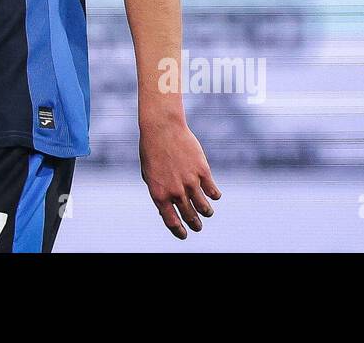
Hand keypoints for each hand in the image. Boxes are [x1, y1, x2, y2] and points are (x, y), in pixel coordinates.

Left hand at [138, 115, 220, 238]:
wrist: (162, 128)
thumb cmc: (151, 149)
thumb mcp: (149, 173)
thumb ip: (159, 191)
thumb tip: (168, 207)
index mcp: (159, 194)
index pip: (171, 221)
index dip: (179, 231)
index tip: (184, 235)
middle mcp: (175, 191)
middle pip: (190, 216)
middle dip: (195, 225)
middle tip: (198, 227)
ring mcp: (190, 182)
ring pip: (204, 207)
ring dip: (206, 212)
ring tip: (207, 213)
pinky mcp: (203, 171)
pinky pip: (213, 191)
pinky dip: (214, 196)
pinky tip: (213, 195)